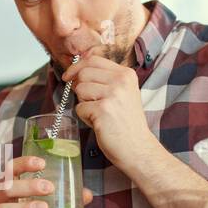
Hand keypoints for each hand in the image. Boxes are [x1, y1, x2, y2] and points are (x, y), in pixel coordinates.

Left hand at [62, 50, 152, 167]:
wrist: (137, 148)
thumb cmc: (126, 122)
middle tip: (90, 103)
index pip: (93, 59)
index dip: (77, 66)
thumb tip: (77, 69)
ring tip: (98, 114)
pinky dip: (85, 118)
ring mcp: (112, 95)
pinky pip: (80, 108)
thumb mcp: (123, 93)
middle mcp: (121, 81)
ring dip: (83, 104)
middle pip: (83, 73)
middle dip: (80, 88)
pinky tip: (99, 123)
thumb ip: (105, 79)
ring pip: (80, 90)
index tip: (69, 76)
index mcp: (126, 74)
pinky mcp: (103, 110)